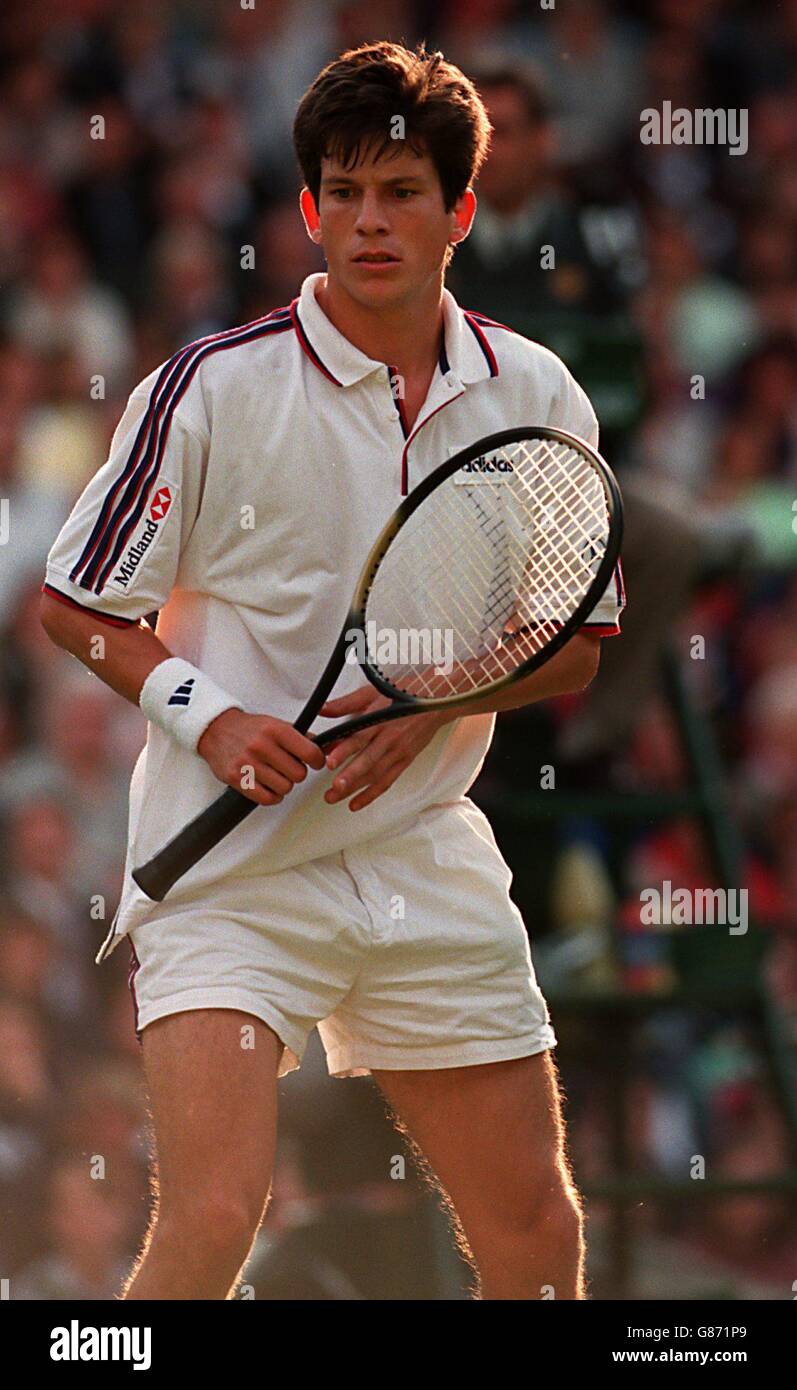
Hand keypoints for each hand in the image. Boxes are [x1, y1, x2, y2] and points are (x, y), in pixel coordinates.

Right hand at [198, 708, 325, 805]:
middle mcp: (262, 746)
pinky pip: (267, 799)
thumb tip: (324, 747)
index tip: (315, 762)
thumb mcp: (276, 724)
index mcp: (275, 730)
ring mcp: (248, 763)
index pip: (310, 752)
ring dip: (284, 785)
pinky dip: (272, 796)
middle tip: (289, 768)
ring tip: (276, 776)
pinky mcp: (237, 779)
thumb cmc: (248, 729)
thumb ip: (300, 736)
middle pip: (298, 774)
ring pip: (284, 788)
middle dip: (297, 773)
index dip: (317, 761)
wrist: (216, 730)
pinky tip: (269, 786)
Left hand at [320, 685, 451, 811]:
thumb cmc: (404, 695)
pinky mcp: (404, 761)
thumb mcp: (373, 692)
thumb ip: (346, 704)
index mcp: (380, 719)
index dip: (345, 750)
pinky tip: (356, 803)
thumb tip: (323, 709)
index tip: (330, 762)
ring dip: (355, 789)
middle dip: (350, 777)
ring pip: (376, 774)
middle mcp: (389, 738)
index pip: (360, 737)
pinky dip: (372, 794)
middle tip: (333, 789)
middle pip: (368, 761)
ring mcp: (398, 752)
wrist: (435, 702)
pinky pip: (387, 781)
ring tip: (335, 797)